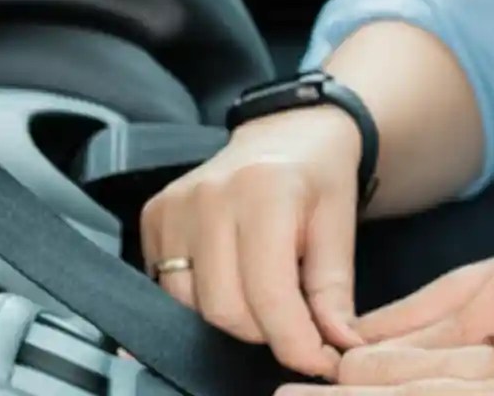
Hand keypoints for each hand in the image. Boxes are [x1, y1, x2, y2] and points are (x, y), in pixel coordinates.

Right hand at [139, 106, 364, 377]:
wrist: (288, 133)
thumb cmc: (318, 179)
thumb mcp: (340, 226)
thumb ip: (334, 292)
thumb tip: (339, 347)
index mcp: (262, 192)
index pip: (268, 294)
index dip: (294, 341)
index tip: (318, 360)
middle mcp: (208, 197)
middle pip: (224, 309)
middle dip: (265, 332)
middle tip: (295, 318)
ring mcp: (173, 206)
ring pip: (190, 306)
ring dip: (233, 316)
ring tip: (265, 290)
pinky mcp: (153, 217)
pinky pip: (168, 287)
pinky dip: (203, 297)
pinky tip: (233, 275)